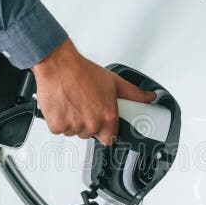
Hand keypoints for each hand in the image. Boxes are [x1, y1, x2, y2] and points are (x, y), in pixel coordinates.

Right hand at [32, 39, 155, 145]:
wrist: (59, 65)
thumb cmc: (82, 72)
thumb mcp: (113, 82)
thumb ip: (133, 94)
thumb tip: (148, 97)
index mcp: (107, 117)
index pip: (109, 139)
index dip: (105, 131)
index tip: (101, 123)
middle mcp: (92, 124)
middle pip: (90, 134)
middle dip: (87, 123)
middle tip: (84, 106)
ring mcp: (74, 126)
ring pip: (73, 131)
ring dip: (72, 121)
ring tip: (72, 103)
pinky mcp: (57, 126)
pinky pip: (58, 129)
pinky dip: (58, 120)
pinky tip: (62, 105)